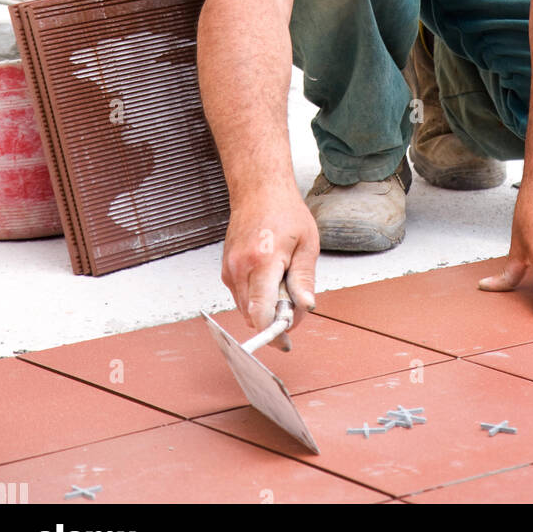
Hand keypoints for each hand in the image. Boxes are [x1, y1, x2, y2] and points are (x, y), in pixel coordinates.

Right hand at [221, 188, 318, 348]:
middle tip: (294, 310)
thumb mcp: (307, 244)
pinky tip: (271, 280)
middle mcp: (240, 267)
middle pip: (252, 314)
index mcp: (263, 260)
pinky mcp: (225, 269)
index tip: (286, 341)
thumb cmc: (285, 212)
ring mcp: (229, 268)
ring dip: (264, 309)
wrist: (259, 190)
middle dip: (273, 320)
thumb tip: (306, 307)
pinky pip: (240, 295)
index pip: (261, 311)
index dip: (273, 331)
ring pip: (245, 308)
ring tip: (284, 287)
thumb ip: (304, 279)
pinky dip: (256, 297)